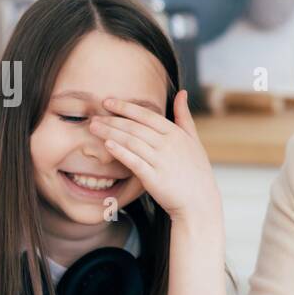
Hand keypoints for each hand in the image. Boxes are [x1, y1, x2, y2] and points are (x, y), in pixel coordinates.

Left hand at [89, 90, 223, 229]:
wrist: (200, 202)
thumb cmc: (196, 171)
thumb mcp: (194, 140)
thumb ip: (184, 116)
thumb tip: (182, 93)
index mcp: (176, 133)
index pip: (146, 115)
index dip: (125, 107)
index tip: (107, 102)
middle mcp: (168, 145)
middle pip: (135, 127)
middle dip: (112, 120)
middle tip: (94, 116)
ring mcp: (161, 161)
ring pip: (131, 142)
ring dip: (111, 133)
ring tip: (94, 128)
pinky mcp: (154, 178)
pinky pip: (134, 162)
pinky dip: (120, 152)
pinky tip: (107, 145)